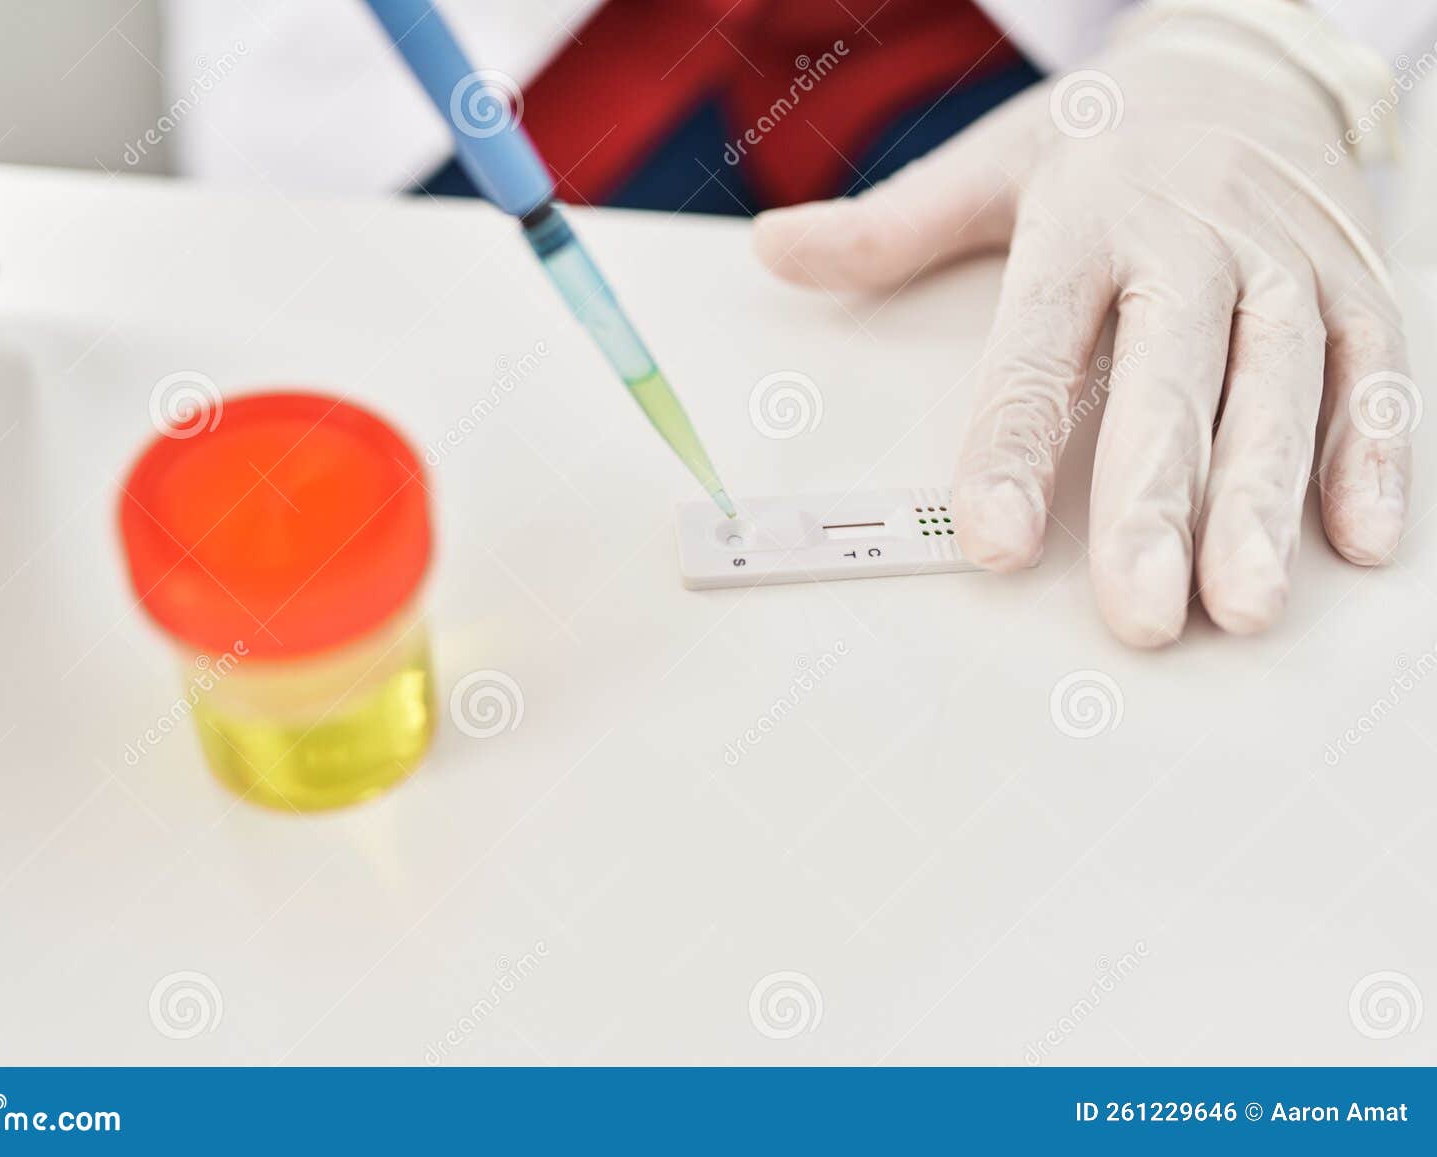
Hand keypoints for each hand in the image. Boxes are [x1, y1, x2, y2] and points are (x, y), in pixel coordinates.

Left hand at [752, 4, 1413, 646]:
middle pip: (1168, 385)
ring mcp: (1284, 263)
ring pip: (1278, 391)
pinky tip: (1360, 542)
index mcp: (1085, 221)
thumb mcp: (991, 166)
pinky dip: (1374, 453)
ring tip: (1243, 608)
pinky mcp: (1359, 282)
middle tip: (1140, 615)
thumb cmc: (1102, 140)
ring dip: (1264, 504)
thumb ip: (891, 229)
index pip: (1038, 349)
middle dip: (1154, 506)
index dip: (1014, 448)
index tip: (991, 543)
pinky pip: (1377, 371)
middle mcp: (1191, 242)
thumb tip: (773, 247)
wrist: (1244, 59)